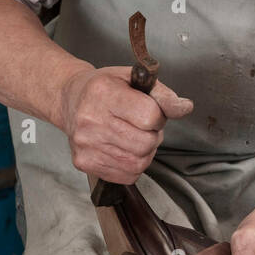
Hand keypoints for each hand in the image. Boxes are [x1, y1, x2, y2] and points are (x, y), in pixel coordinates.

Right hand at [59, 66, 193, 183]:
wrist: (71, 99)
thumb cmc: (105, 88)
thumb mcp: (134, 79)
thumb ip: (162, 94)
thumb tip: (184, 107)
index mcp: (104, 93)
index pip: (150, 116)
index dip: (159, 116)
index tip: (151, 111)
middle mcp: (91, 120)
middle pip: (145, 143)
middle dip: (153, 135)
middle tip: (143, 126)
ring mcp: (86, 144)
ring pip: (138, 162)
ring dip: (145, 152)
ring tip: (134, 135)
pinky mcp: (84, 162)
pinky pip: (126, 175)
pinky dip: (134, 165)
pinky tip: (125, 148)